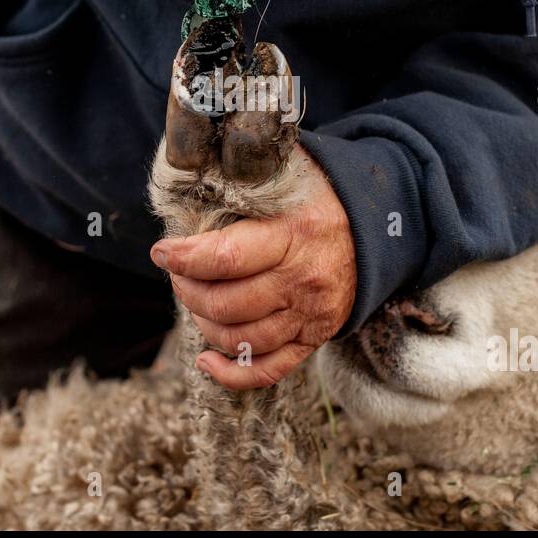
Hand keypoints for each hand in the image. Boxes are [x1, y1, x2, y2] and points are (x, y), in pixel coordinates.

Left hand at [150, 148, 356, 388]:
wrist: (375, 231)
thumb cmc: (317, 198)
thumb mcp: (289, 172)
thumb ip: (246, 168)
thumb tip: (192, 164)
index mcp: (295, 234)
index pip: (227, 257)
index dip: (185, 258)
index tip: (162, 251)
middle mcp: (304, 280)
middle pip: (227, 304)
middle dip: (187, 290)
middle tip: (177, 274)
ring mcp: (310, 315)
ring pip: (240, 339)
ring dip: (203, 324)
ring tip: (194, 301)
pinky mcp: (313, 339)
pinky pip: (268, 371)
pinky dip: (231, 373)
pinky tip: (206, 360)